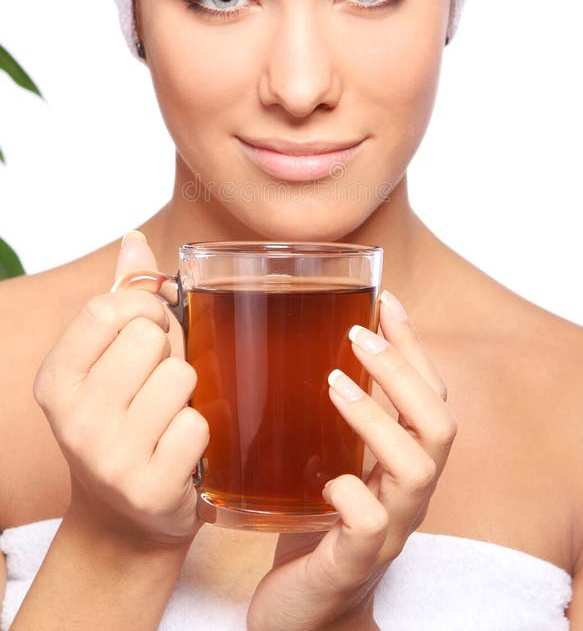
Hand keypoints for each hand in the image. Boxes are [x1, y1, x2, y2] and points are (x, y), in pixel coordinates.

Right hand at [32, 231, 208, 548]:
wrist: (124, 514)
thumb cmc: (123, 419)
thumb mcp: (108, 360)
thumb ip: (122, 298)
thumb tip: (135, 241)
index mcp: (56, 378)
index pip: (104, 309)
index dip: (143, 307)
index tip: (152, 324)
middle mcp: (72, 419)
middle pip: (150, 338)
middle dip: (169, 352)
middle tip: (159, 382)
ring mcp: (108, 458)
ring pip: (181, 378)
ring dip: (189, 393)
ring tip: (169, 415)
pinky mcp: (148, 488)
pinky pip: (198, 425)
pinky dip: (202, 432)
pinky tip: (182, 448)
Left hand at [246, 291, 456, 629]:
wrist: (303, 613)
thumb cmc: (315, 525)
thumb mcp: (330, 462)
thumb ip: (333, 419)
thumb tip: (302, 348)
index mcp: (403, 463)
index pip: (431, 395)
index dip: (414, 346)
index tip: (387, 299)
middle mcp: (409, 493)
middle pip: (439, 424)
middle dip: (404, 371)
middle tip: (358, 334)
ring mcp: (390, 530)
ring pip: (416, 468)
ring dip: (378, 417)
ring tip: (334, 382)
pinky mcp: (355, 560)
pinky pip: (374, 523)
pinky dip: (353, 491)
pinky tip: (328, 478)